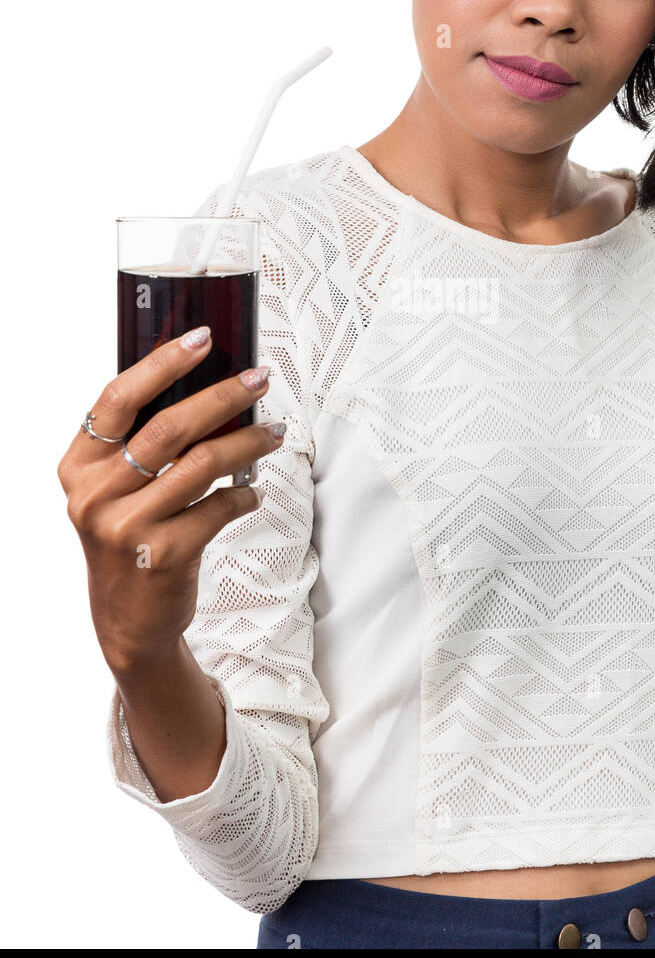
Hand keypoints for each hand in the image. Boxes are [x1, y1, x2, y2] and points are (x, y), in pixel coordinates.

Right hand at [57, 326, 286, 672]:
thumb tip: (204, 383)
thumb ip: (141, 444)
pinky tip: (252, 494)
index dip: (162, 362)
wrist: (129, 620)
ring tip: (272, 433)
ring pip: (202, 463)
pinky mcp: (162, 555)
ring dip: (247, 442)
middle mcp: (94, 494)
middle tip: (259, 378)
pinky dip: (243, 496)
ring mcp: (126, 526)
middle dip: (223, 395)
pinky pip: (218, 508)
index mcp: (79, 466)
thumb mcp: (116, 489)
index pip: (118, 398)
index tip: (203, 338)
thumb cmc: (131, 537)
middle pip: (169, 426)